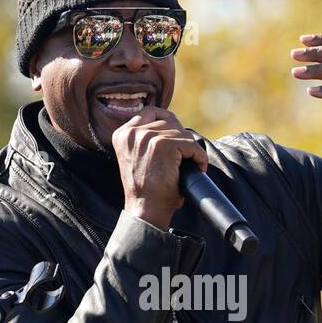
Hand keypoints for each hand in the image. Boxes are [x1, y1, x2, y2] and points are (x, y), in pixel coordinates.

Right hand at [111, 106, 207, 229]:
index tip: (176, 139)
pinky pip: (191, 145)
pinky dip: (199, 157)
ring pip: (182, 133)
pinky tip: (198, 168)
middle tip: (184, 157)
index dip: (168, 123)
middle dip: (180, 138)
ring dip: (190, 150)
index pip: (151, 111)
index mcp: (122, 134)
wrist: (145, 210)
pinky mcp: (164, 145)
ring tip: (190, 165)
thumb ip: (145, 140)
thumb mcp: (137, 158)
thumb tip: (172, 125)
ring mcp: (147, 137)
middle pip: (169, 120)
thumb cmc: (145, 191)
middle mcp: (132, 132)